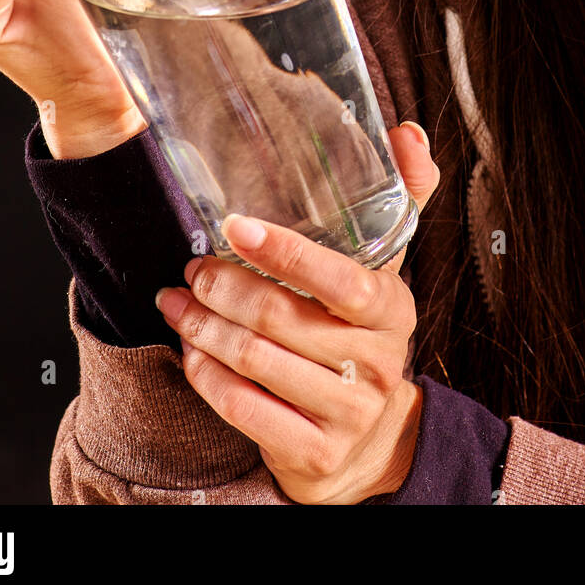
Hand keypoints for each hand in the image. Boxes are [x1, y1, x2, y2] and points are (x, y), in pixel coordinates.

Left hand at [155, 122, 439, 504]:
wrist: (367, 442)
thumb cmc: (359, 333)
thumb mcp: (382, 268)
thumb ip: (400, 196)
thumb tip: (408, 132)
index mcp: (393, 309)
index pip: (342, 280)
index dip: (286, 253)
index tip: (234, 226)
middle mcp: (377, 363)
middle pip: (282, 320)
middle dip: (223, 288)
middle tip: (191, 268)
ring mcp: (348, 412)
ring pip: (256, 362)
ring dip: (203, 328)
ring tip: (177, 302)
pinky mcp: (314, 452)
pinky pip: (243, 409)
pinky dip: (206, 377)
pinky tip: (191, 352)